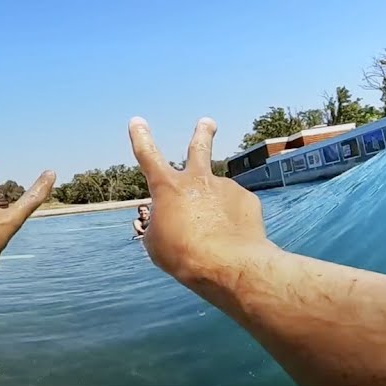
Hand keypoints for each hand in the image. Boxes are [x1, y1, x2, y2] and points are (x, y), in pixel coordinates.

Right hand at [128, 116, 270, 285]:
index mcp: (168, 187)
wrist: (228, 264)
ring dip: (218, 208)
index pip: (148, 156)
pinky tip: (233, 239)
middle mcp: (198, 179)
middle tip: (208, 123)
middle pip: (199, 147)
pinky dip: (234, 222)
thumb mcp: (157, 243)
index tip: (137, 121)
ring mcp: (225, 186)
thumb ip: (163, 224)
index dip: (140, 138)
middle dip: (203, 133)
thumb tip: (173, 218)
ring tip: (217, 235)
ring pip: (219, 194)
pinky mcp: (247, 199)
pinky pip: (236, 210)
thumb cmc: (184, 255)